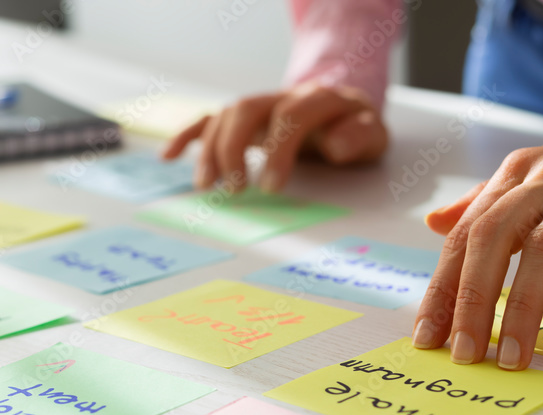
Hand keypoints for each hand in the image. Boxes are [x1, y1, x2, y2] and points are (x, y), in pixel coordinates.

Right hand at [162, 82, 387, 191]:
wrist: (343, 112)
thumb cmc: (355, 130)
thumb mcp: (374, 135)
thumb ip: (360, 137)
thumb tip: (335, 144)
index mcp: (316, 99)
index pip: (290, 117)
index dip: (278, 151)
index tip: (271, 189)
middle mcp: (280, 97)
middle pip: (246, 109)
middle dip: (234, 148)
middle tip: (235, 190)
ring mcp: (258, 107)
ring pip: (224, 116)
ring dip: (210, 149)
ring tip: (207, 186)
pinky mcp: (242, 119)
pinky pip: (208, 119)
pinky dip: (186, 136)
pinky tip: (168, 157)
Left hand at [413, 127, 542, 369]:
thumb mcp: (534, 181)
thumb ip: (484, 204)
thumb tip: (433, 223)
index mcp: (513, 175)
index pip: (464, 234)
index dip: (442, 287)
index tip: (428, 335)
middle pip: (493, 238)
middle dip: (473, 301)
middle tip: (466, 352)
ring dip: (523, 309)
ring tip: (512, 356)